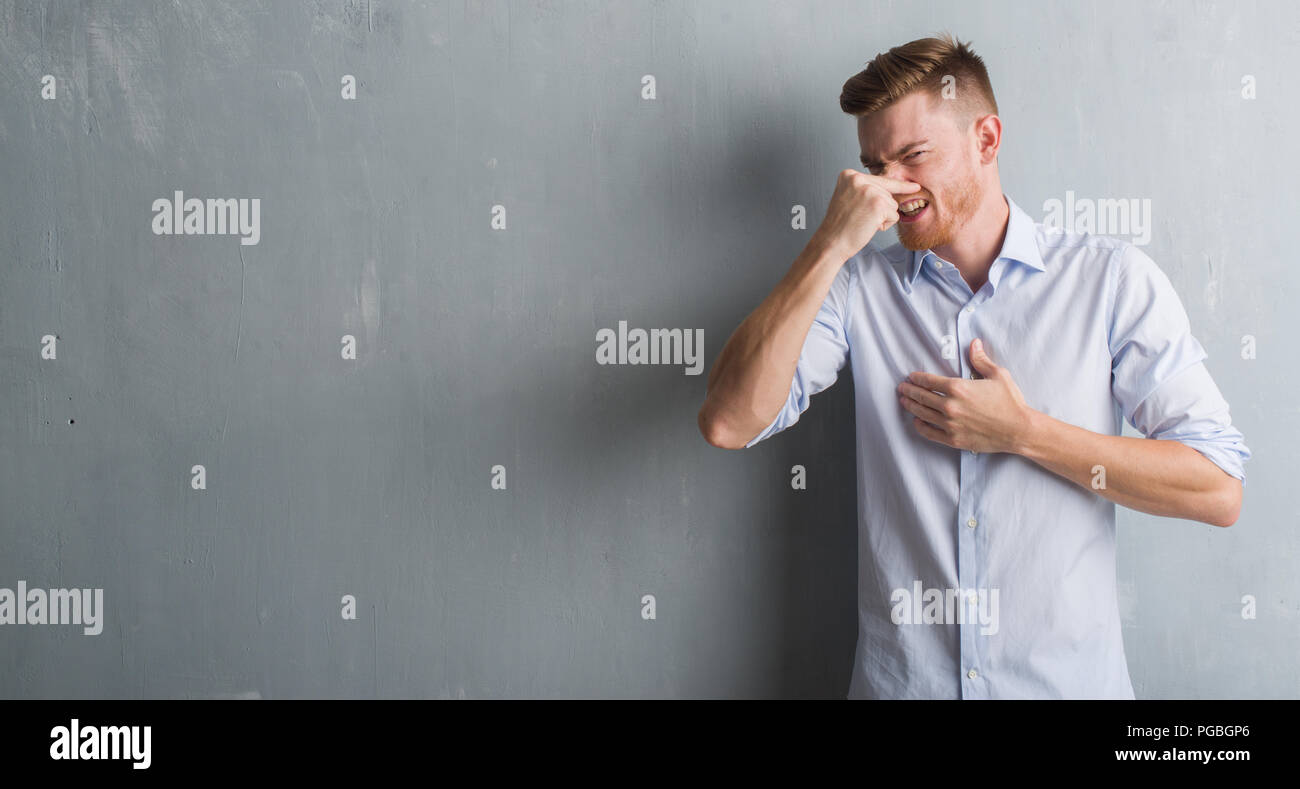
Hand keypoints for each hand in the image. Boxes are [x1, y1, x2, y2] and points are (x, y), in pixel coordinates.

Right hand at [813, 170, 921, 257]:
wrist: (831, 242)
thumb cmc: (840, 226)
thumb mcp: (848, 198)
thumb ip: (865, 190)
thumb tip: (892, 189)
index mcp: (849, 175)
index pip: (880, 179)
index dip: (897, 186)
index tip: (915, 187)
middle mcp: (858, 178)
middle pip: (887, 192)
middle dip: (880, 209)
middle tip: (859, 218)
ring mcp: (869, 190)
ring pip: (892, 204)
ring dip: (882, 217)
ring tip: (862, 222)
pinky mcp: (878, 204)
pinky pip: (894, 215)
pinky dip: (885, 225)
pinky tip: (868, 226)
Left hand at [897, 339, 1034, 454]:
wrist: (1019, 429)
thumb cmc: (1010, 402)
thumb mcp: (997, 375)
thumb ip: (981, 359)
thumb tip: (974, 343)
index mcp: (958, 388)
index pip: (929, 381)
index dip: (917, 378)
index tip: (911, 377)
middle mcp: (950, 406)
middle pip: (922, 397)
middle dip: (909, 391)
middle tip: (902, 388)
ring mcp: (950, 424)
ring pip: (923, 413)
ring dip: (911, 406)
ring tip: (904, 401)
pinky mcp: (953, 439)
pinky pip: (930, 432)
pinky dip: (920, 426)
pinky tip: (917, 421)